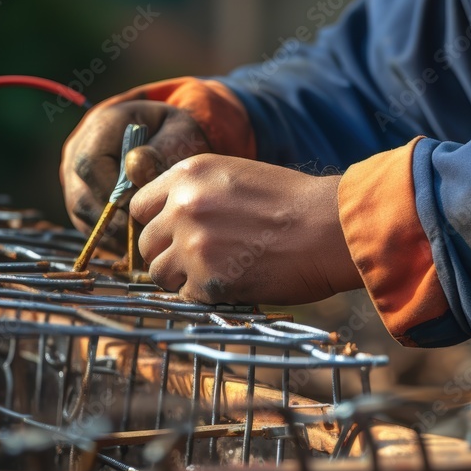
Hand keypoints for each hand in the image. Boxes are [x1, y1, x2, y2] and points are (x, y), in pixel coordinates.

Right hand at [59, 78, 252, 238]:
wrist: (169, 136)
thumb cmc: (177, 134)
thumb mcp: (179, 133)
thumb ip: (162, 149)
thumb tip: (137, 174)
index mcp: (100, 126)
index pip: (89, 165)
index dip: (112, 195)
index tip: (141, 215)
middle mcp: (78, 151)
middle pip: (80, 196)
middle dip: (112, 224)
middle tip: (144, 242)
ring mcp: (76, 177)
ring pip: (82, 215)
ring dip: (111, 237)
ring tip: (143, 250)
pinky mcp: (83, 198)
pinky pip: (89, 224)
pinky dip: (111, 239)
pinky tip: (137, 248)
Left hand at [130, 154, 363, 304]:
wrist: (330, 230)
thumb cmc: (295, 204)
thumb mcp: (238, 176)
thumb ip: (199, 191)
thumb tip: (167, 217)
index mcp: (189, 173)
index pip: (140, 206)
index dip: (159, 223)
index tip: (178, 233)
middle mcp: (183, 205)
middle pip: (146, 243)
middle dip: (170, 253)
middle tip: (204, 258)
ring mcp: (192, 243)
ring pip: (159, 274)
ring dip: (184, 278)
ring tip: (220, 272)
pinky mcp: (206, 279)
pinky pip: (185, 297)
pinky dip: (206, 295)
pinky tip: (235, 282)